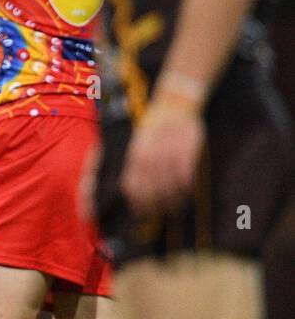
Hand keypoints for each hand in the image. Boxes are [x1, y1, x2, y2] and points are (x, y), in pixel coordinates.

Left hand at [119, 99, 204, 217]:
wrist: (175, 104)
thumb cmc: (154, 126)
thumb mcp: (137, 142)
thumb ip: (135, 165)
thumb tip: (130, 189)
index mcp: (137, 155)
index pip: (133, 186)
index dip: (136, 203)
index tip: (140, 212)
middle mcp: (152, 157)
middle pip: (151, 191)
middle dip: (153, 208)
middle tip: (156, 215)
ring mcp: (170, 156)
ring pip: (170, 188)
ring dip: (170, 202)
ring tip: (171, 209)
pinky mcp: (188, 153)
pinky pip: (186, 178)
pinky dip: (185, 190)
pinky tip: (184, 195)